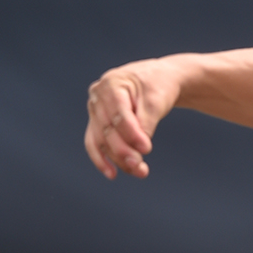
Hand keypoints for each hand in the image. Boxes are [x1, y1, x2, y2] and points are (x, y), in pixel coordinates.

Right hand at [84, 57, 186, 179]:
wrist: (156, 79)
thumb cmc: (157, 86)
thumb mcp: (156, 101)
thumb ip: (146, 123)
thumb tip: (139, 151)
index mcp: (112, 83)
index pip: (119, 114)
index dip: (132, 134)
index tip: (147, 149)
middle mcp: (98, 96)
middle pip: (107, 129)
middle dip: (124, 151)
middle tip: (141, 168)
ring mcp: (94, 109)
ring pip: (101, 139)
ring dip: (117, 159)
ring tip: (138, 172)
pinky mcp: (96, 122)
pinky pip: (95, 142)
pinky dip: (102, 159)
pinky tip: (112, 173)